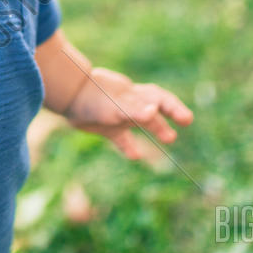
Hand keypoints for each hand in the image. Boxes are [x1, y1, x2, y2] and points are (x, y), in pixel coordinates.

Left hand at [59, 67, 192, 160]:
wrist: (66, 95)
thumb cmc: (91, 98)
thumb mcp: (115, 106)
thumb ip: (134, 111)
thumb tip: (154, 112)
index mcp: (134, 95)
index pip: (160, 99)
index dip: (174, 107)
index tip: (186, 119)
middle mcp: (129, 103)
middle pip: (155, 107)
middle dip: (171, 114)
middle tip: (186, 120)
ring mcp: (117, 115)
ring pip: (140, 121)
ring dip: (155, 128)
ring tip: (170, 138)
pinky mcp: (105, 126)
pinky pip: (119, 137)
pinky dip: (128, 146)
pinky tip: (134, 156)